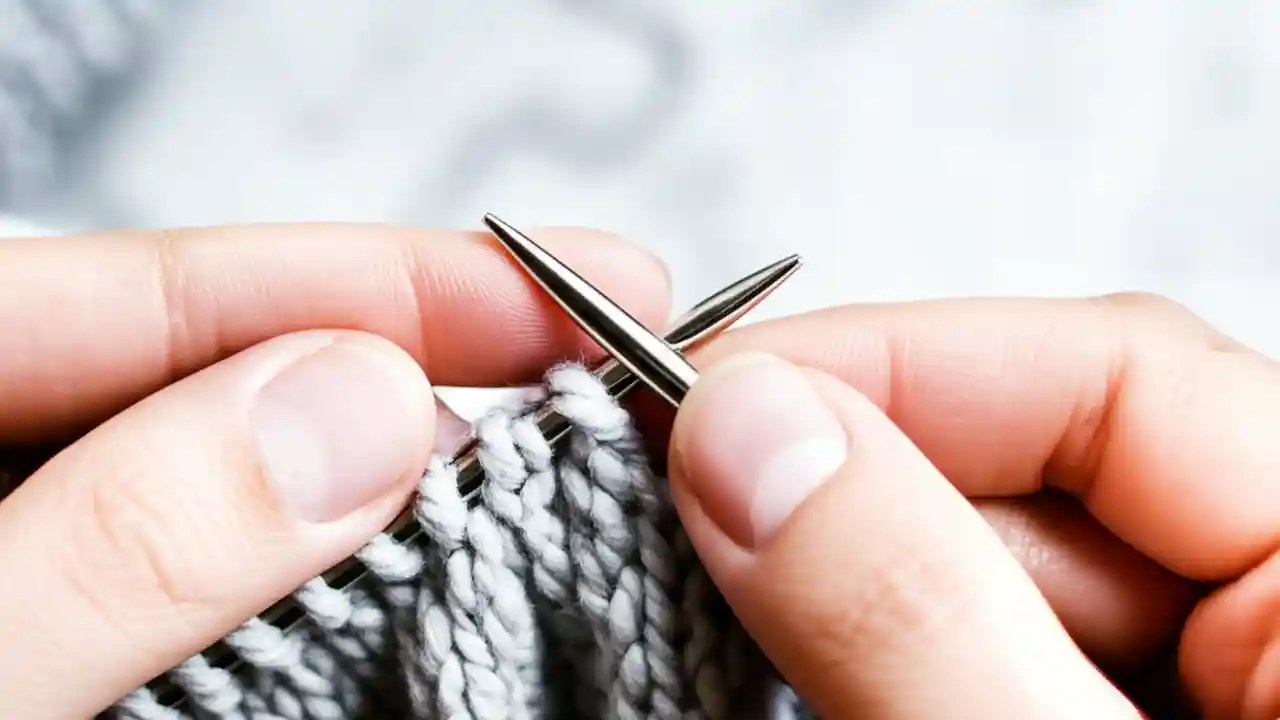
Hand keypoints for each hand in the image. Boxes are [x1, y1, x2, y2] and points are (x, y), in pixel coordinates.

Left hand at [0, 223, 670, 717]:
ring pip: (226, 502)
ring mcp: (24, 588)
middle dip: (398, 368)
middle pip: (202, 383)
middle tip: (574, 369)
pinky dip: (326, 599)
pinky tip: (421, 579)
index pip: (141, 297)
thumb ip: (105, 553)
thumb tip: (354, 412)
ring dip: (378, 487)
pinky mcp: (80, 670)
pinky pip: (220, 612)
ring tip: (528, 463)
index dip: (365, 277)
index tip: (552, 289)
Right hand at [668, 295, 1279, 718]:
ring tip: (725, 594)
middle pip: (1048, 470)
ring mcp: (1219, 688)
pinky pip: (998, 650)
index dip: (901, 360)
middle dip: (857, 481)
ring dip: (859, 579)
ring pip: (1006, 569)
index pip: (1126, 372)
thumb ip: (915, 608)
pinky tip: (804, 664)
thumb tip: (752, 429)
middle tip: (692, 497)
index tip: (723, 392)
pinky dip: (891, 652)